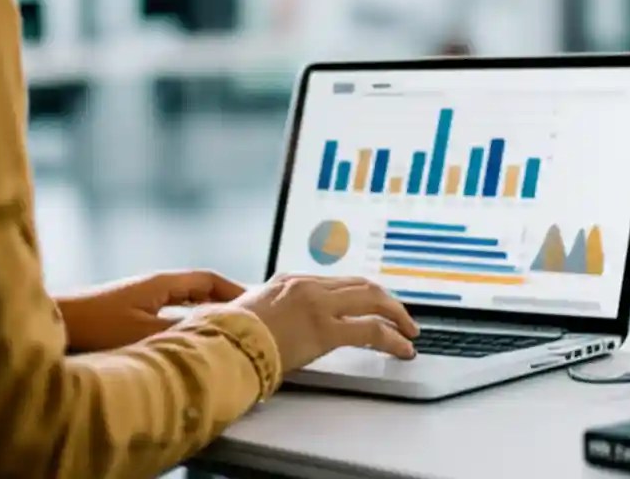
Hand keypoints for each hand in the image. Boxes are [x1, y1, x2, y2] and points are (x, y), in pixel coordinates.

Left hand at [56, 270, 244, 351]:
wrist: (54, 322)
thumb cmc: (96, 325)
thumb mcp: (145, 332)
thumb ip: (181, 332)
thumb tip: (214, 334)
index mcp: (163, 283)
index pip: (209, 280)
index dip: (235, 290)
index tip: (256, 302)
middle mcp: (155, 286)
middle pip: (200, 289)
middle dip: (225, 302)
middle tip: (247, 319)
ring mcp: (142, 298)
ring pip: (185, 303)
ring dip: (206, 314)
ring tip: (225, 331)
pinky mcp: (130, 313)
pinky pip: (170, 314)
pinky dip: (187, 324)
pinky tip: (188, 341)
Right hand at [210, 274, 420, 371]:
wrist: (220, 346)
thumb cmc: (226, 337)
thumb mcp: (246, 315)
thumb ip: (268, 313)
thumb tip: (272, 326)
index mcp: (289, 280)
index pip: (338, 282)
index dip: (362, 295)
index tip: (373, 305)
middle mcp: (307, 286)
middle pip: (362, 285)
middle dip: (387, 301)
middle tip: (402, 317)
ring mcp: (318, 304)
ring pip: (374, 301)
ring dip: (397, 316)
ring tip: (409, 332)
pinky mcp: (325, 329)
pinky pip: (372, 331)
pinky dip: (394, 339)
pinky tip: (403, 349)